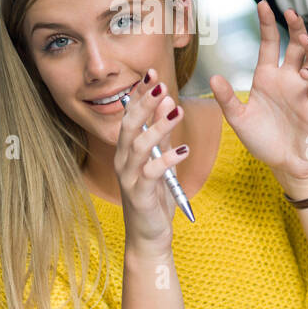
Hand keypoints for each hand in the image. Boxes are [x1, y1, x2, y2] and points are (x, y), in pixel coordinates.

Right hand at [115, 68, 189, 255]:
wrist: (149, 236)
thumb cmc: (154, 197)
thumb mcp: (160, 159)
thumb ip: (162, 132)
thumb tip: (168, 100)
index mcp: (126, 150)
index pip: (129, 114)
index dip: (139, 93)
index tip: (151, 72)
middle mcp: (123, 161)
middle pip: (129, 125)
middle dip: (144, 102)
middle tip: (161, 83)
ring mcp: (129, 178)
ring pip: (139, 146)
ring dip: (158, 126)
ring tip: (177, 110)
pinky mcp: (141, 195)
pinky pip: (152, 173)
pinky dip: (168, 159)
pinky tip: (185, 149)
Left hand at [210, 0, 307, 184]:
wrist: (284, 163)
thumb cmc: (262, 139)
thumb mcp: (239, 119)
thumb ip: (228, 99)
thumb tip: (214, 77)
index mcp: (267, 77)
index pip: (268, 43)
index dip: (267, 24)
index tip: (263, 4)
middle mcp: (287, 78)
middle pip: (294, 45)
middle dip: (296, 27)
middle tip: (291, 13)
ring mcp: (302, 89)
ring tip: (305, 39)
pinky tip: (305, 73)